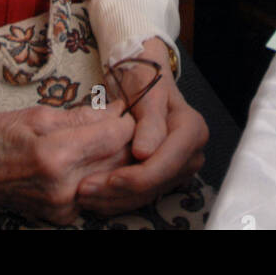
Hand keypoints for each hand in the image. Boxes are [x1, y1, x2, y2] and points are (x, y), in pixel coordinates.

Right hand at [0, 103, 134, 224]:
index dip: (125, 120)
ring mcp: (63, 207)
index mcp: (57, 155)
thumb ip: (83, 116)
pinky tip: (92, 161)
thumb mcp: (39, 115)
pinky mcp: (61, 218)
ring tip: (107, 140)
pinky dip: (100, 176)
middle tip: (120, 122)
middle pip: (118, 161)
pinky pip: (94, 194)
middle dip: (125, 140)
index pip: (114, 137)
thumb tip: (117, 109)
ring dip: (116, 159)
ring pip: (110, 179)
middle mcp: (64, 187)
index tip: (123, 110)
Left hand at [75, 37, 206, 214]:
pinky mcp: (161, 177)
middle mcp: (190, 153)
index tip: (111, 178)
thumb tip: (145, 153)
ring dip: (114, 198)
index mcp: (192, 131)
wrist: (141, 76)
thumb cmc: (144, 78)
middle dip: (121, 190)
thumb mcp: (147, 92)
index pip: (167, 164)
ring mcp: (176, 167)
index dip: (140, 177)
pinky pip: (139, 194)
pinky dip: (115, 198)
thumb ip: (150, 122)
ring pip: (146, 194)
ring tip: (83, 193)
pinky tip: (93, 196)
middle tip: (85, 188)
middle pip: (156, 183)